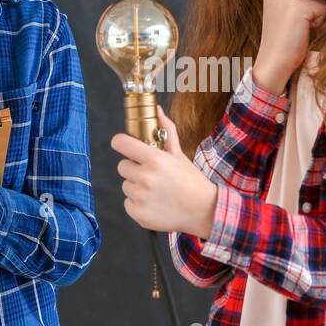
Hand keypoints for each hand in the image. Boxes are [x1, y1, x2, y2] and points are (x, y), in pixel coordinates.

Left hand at [110, 104, 217, 237]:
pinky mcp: (139, 214)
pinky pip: (128, 203)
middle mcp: (145, 177)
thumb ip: (166, 131)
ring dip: (136, 186)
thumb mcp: (178, 154)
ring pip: (125, 185)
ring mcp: (140, 197)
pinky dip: (138, 203)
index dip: (121, 143)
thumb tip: (157, 111)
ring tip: (156, 190)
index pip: (121, 143)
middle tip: (151, 174)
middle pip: (122, 166)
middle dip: (134, 168)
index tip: (124, 145)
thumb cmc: (191, 180)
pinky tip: (154, 202)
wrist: (204, 210)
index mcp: (154, 159)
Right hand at [252, 0, 325, 94]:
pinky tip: (302, 33)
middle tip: (294, 27)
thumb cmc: (284, 41)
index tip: (291, 22)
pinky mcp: (299, 6)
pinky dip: (318, 24)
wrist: (274, 63)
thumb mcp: (286, 13)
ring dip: (315, 17)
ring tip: (298, 29)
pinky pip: (324, 9)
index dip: (305, 6)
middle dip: (311, 11)